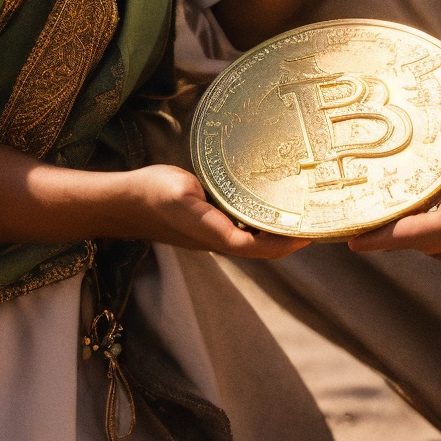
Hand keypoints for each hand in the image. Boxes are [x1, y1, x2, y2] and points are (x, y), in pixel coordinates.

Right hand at [120, 162, 308, 260]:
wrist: (125, 201)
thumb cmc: (152, 192)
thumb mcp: (182, 194)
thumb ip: (208, 210)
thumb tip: (235, 215)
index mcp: (211, 234)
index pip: (256, 248)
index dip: (283, 244)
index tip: (308, 234)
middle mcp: (216, 239)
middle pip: (260, 249)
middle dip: (288, 241)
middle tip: (315, 221)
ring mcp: (211, 234)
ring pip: (252, 240)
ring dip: (276, 233)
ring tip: (301, 213)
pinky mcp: (208, 225)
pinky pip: (241, 229)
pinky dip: (260, 222)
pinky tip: (270, 206)